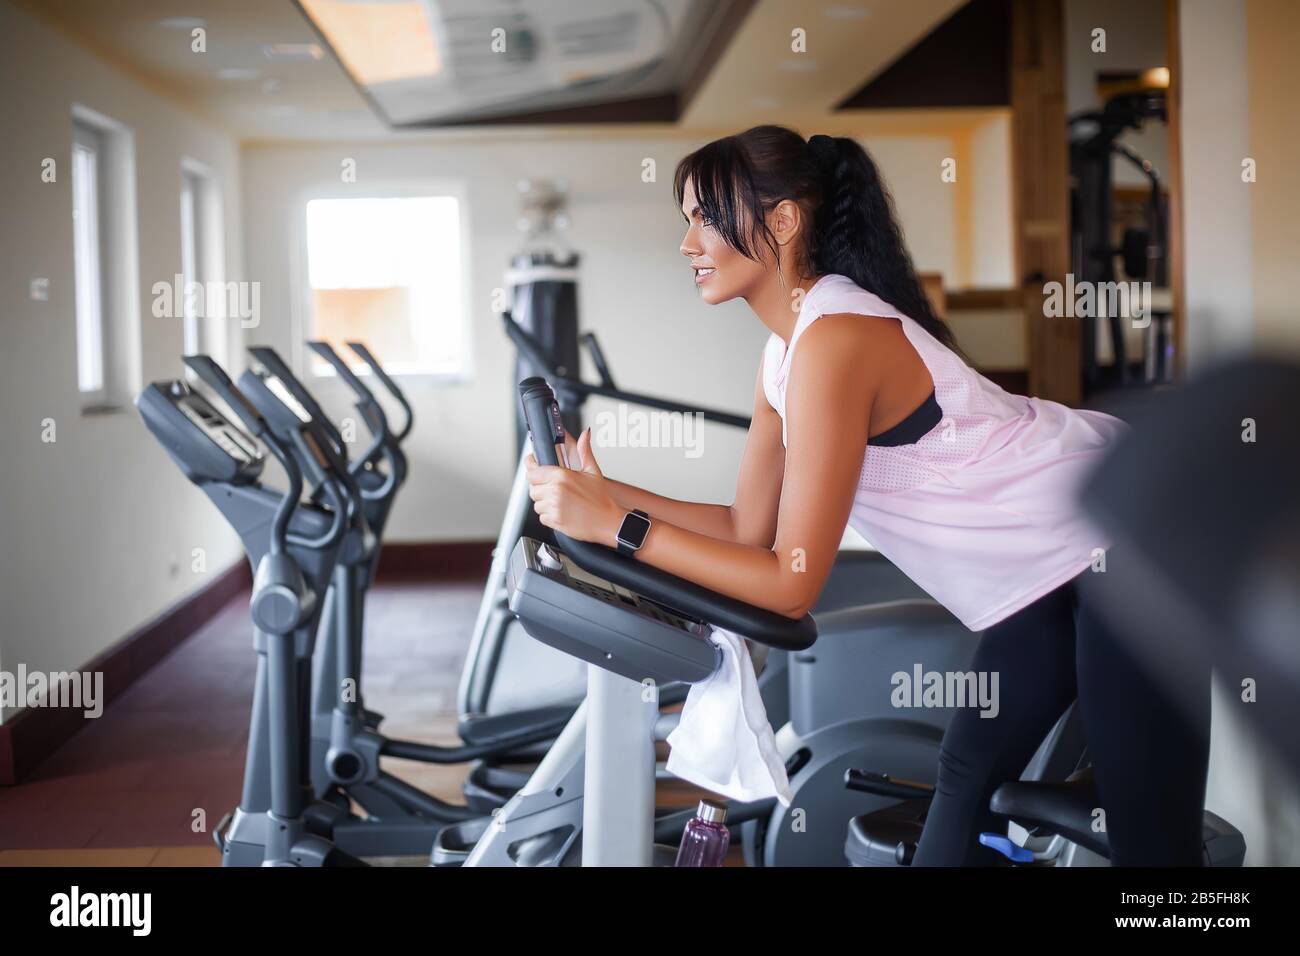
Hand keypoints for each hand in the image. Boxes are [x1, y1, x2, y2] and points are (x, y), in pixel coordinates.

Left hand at [525, 428, 622, 546]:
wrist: (608, 522)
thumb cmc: (601, 499)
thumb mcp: (592, 471)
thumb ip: (584, 451)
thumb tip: (585, 435)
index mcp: (561, 475)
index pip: (532, 471)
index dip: (532, 470)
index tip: (533, 468)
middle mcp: (555, 490)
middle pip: (532, 488)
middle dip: (541, 489)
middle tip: (555, 490)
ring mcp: (554, 506)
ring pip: (536, 504)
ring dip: (545, 503)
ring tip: (562, 502)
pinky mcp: (554, 520)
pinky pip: (542, 517)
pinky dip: (549, 516)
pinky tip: (562, 512)